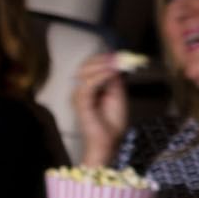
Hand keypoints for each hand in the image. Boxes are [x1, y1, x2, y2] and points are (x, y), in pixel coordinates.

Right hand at [71, 53, 129, 168]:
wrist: (108, 141)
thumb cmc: (111, 122)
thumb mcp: (116, 94)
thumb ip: (114, 79)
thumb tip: (115, 62)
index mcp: (88, 87)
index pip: (90, 65)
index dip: (104, 58)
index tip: (119, 56)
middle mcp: (80, 89)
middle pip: (85, 65)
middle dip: (102, 59)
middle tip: (118, 59)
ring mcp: (79, 96)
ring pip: (86, 72)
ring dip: (102, 65)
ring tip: (116, 65)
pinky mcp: (81, 103)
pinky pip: (88, 84)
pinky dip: (101, 76)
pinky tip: (111, 73)